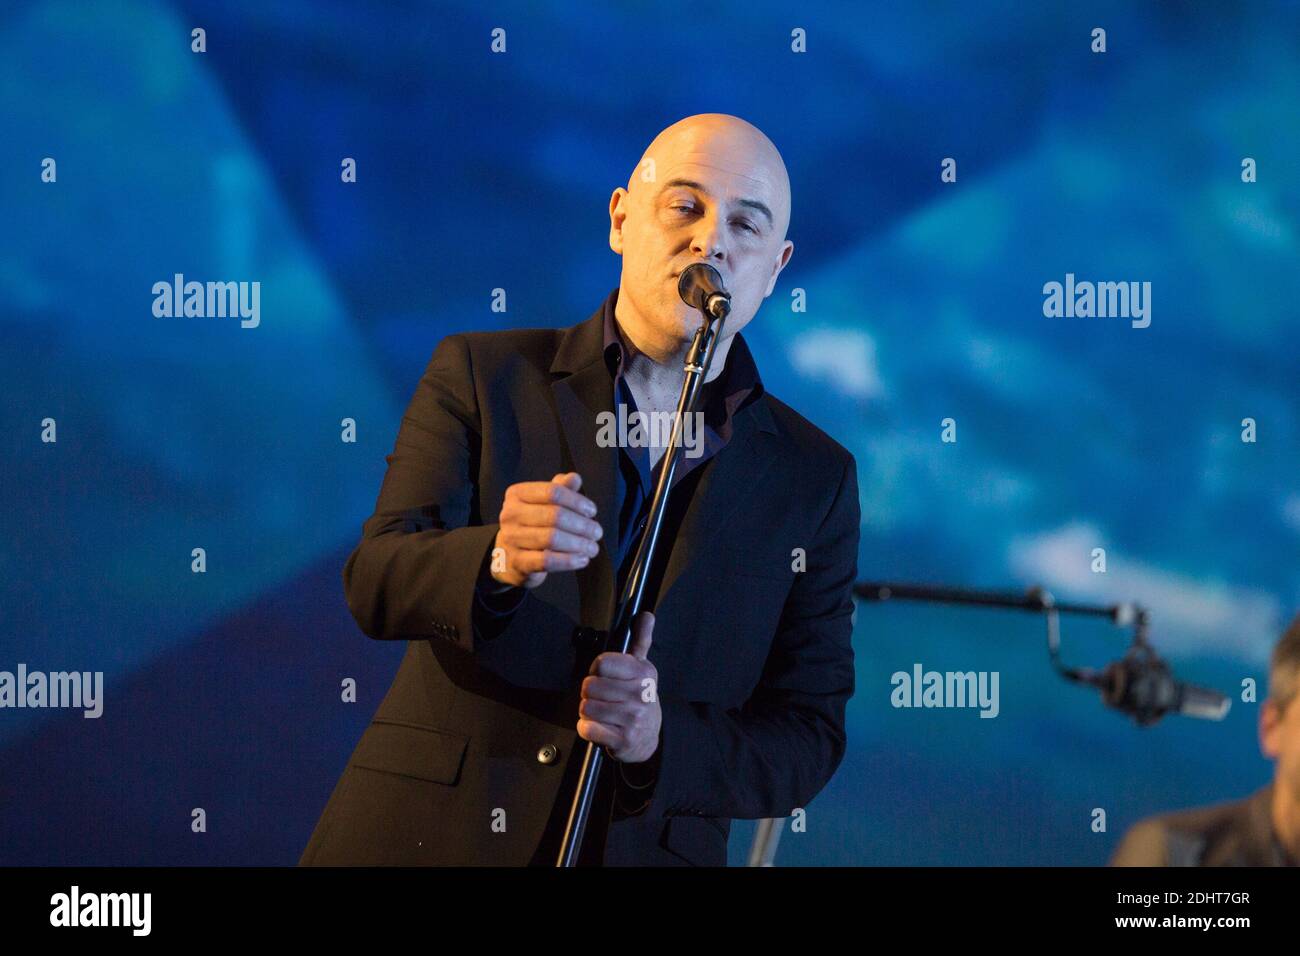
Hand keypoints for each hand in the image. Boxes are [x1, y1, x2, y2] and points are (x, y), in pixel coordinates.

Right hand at [490, 472, 601, 589]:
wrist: (510, 556)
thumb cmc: (532, 525)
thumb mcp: (544, 503)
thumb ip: (560, 489)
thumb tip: (574, 478)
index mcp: (517, 494)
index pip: (553, 493)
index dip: (576, 501)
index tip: (592, 511)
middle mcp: (510, 514)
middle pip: (554, 516)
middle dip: (581, 525)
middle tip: (597, 532)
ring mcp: (511, 538)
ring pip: (552, 538)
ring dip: (578, 544)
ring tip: (592, 547)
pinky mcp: (516, 562)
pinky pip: (547, 561)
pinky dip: (568, 560)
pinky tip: (582, 559)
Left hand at [578, 611, 660, 763]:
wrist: (648, 737)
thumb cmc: (639, 698)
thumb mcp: (642, 668)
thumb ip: (641, 640)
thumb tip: (646, 614)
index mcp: (643, 673)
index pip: (602, 663)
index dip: (596, 671)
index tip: (605, 678)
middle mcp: (641, 694)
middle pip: (589, 686)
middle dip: (590, 694)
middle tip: (603, 699)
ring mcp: (633, 718)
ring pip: (586, 707)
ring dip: (587, 712)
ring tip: (602, 713)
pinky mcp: (623, 739)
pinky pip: (588, 728)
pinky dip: (587, 729)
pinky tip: (599, 728)